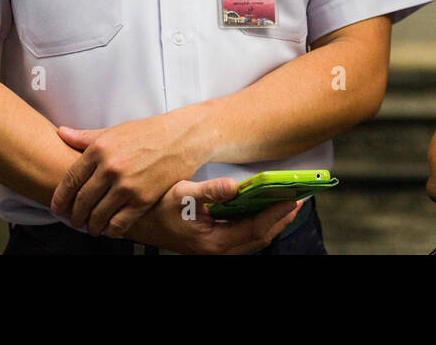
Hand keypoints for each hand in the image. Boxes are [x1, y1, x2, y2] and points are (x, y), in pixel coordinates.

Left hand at [51, 111, 203, 236]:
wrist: (181, 137)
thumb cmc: (148, 132)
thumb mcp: (114, 131)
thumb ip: (85, 136)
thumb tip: (61, 133)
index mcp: (99, 149)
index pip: (70, 180)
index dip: (60, 198)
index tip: (57, 208)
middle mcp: (110, 168)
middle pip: (82, 201)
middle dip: (75, 216)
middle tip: (74, 221)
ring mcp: (126, 185)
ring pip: (98, 215)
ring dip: (92, 226)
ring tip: (92, 227)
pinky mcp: (143, 199)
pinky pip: (119, 223)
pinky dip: (111, 230)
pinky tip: (110, 230)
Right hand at [126, 178, 302, 254]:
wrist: (136, 223)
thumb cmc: (155, 209)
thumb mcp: (180, 195)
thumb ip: (209, 191)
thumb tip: (234, 186)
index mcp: (213, 242)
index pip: (256, 228)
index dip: (277, 213)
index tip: (293, 197)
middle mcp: (218, 249)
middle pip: (260, 237)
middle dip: (281, 218)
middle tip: (298, 197)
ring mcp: (217, 248)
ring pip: (254, 238)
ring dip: (271, 220)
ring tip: (286, 201)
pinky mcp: (214, 242)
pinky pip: (244, 235)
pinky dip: (258, 222)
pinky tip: (262, 206)